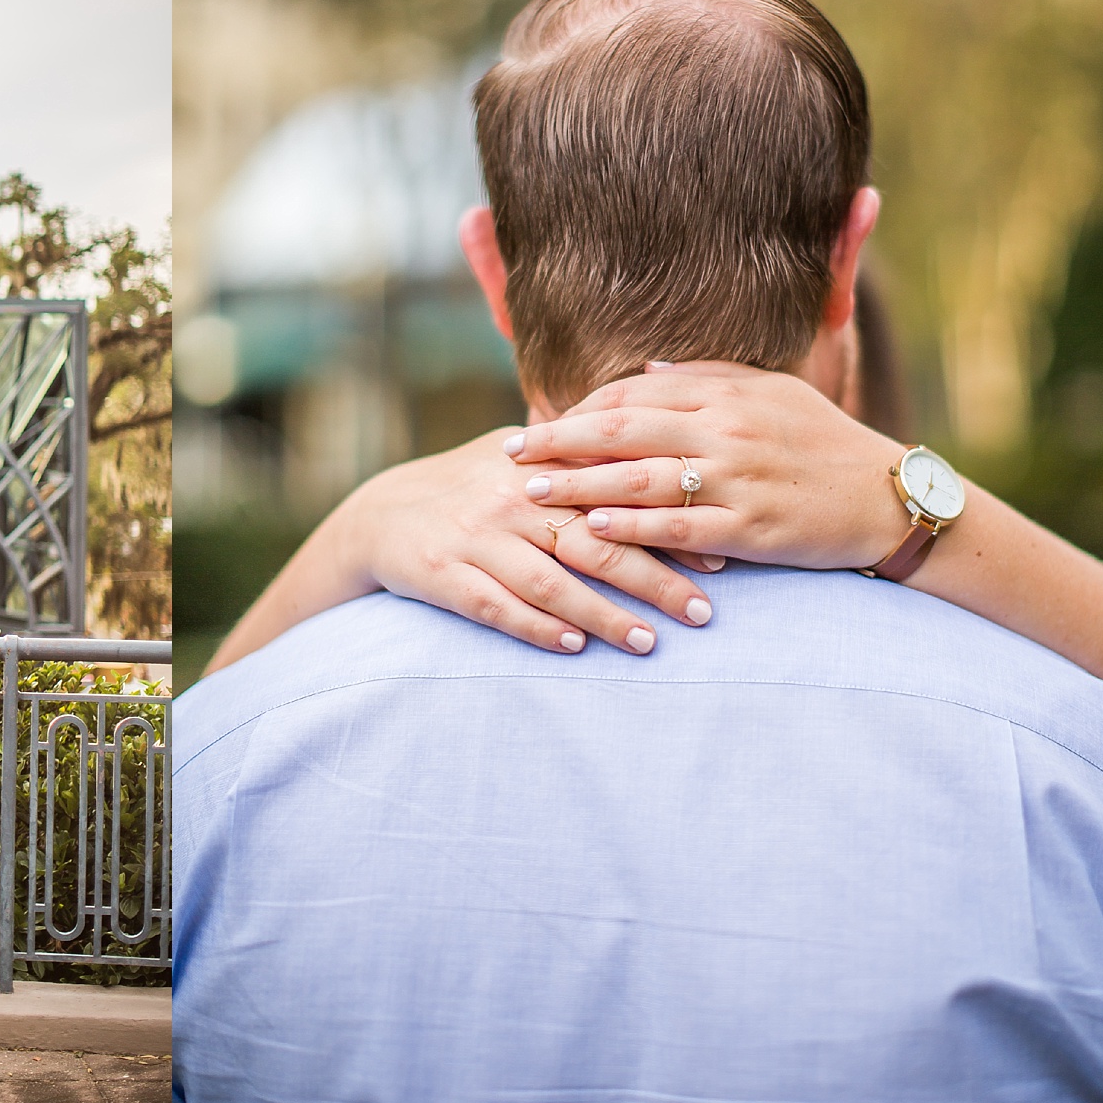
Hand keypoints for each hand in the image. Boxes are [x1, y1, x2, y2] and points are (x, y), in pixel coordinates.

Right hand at [331, 429, 713, 654]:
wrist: (383, 514)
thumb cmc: (470, 486)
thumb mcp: (519, 457)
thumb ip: (581, 455)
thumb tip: (665, 454)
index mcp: (537, 467)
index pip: (614, 495)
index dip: (668, 527)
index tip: (719, 558)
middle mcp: (509, 500)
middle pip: (593, 543)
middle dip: (653, 581)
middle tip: (702, 614)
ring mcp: (475, 539)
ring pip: (550, 582)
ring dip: (603, 616)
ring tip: (648, 643)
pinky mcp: (444, 575)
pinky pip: (498, 608)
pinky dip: (538, 629)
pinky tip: (575, 648)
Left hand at [509, 363, 910, 570]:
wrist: (887, 496)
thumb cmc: (822, 440)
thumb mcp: (771, 392)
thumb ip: (707, 378)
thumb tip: (645, 369)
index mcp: (726, 393)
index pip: (634, 394)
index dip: (581, 409)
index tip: (542, 423)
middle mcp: (727, 430)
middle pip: (624, 430)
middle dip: (560, 440)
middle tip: (511, 453)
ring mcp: (739, 480)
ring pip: (642, 479)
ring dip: (581, 486)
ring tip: (534, 493)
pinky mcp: (752, 529)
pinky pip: (681, 527)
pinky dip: (634, 528)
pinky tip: (594, 529)